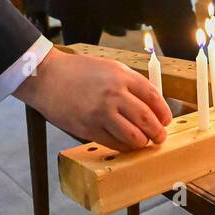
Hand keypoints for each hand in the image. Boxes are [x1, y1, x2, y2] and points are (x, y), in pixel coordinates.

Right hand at [13, 50, 170, 150]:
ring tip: (143, 142)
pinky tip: (126, 144)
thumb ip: (130, 83)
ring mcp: (101, 113)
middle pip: (147, 119)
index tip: (166, 120)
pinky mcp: (89, 128)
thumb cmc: (78, 71)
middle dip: (157, 132)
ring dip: (142, 142)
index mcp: (122, 76)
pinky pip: (114, 143)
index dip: (163, 112)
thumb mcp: (110, 67)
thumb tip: (151, 103)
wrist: (48, 78)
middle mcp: (114, 95)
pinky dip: (124, 147)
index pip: (153, 97)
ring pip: (133, 136)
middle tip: (159, 137)